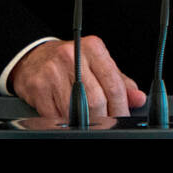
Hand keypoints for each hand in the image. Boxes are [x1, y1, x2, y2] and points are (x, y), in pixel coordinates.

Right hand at [8, 35, 145, 118]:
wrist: (34, 58)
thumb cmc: (70, 62)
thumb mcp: (97, 64)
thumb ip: (119, 81)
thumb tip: (138, 98)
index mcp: (93, 48)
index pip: (114, 84)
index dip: (121, 107)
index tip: (123, 117)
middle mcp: (72, 56)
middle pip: (96, 100)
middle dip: (105, 118)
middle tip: (107, 124)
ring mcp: (53, 72)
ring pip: (75, 110)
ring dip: (84, 122)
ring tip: (89, 122)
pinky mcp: (37, 87)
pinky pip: (55, 115)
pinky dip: (65, 122)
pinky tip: (69, 119)